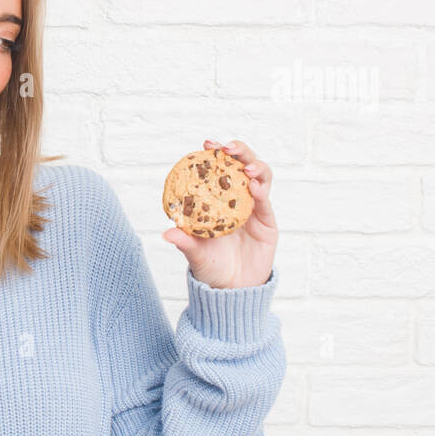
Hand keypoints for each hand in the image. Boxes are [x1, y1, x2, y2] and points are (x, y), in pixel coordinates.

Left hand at [161, 139, 277, 289]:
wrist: (234, 291)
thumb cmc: (210, 269)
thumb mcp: (195, 255)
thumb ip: (185, 243)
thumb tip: (167, 232)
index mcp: (216, 201)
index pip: (217, 171)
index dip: (213, 155)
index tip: (205, 144)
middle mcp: (236, 200)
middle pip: (241, 167)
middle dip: (238, 152)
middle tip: (227, 148)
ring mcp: (254, 209)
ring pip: (259, 178)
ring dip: (254, 167)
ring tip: (246, 168)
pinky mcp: (267, 222)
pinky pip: (266, 202)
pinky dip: (261, 191)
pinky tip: (254, 186)